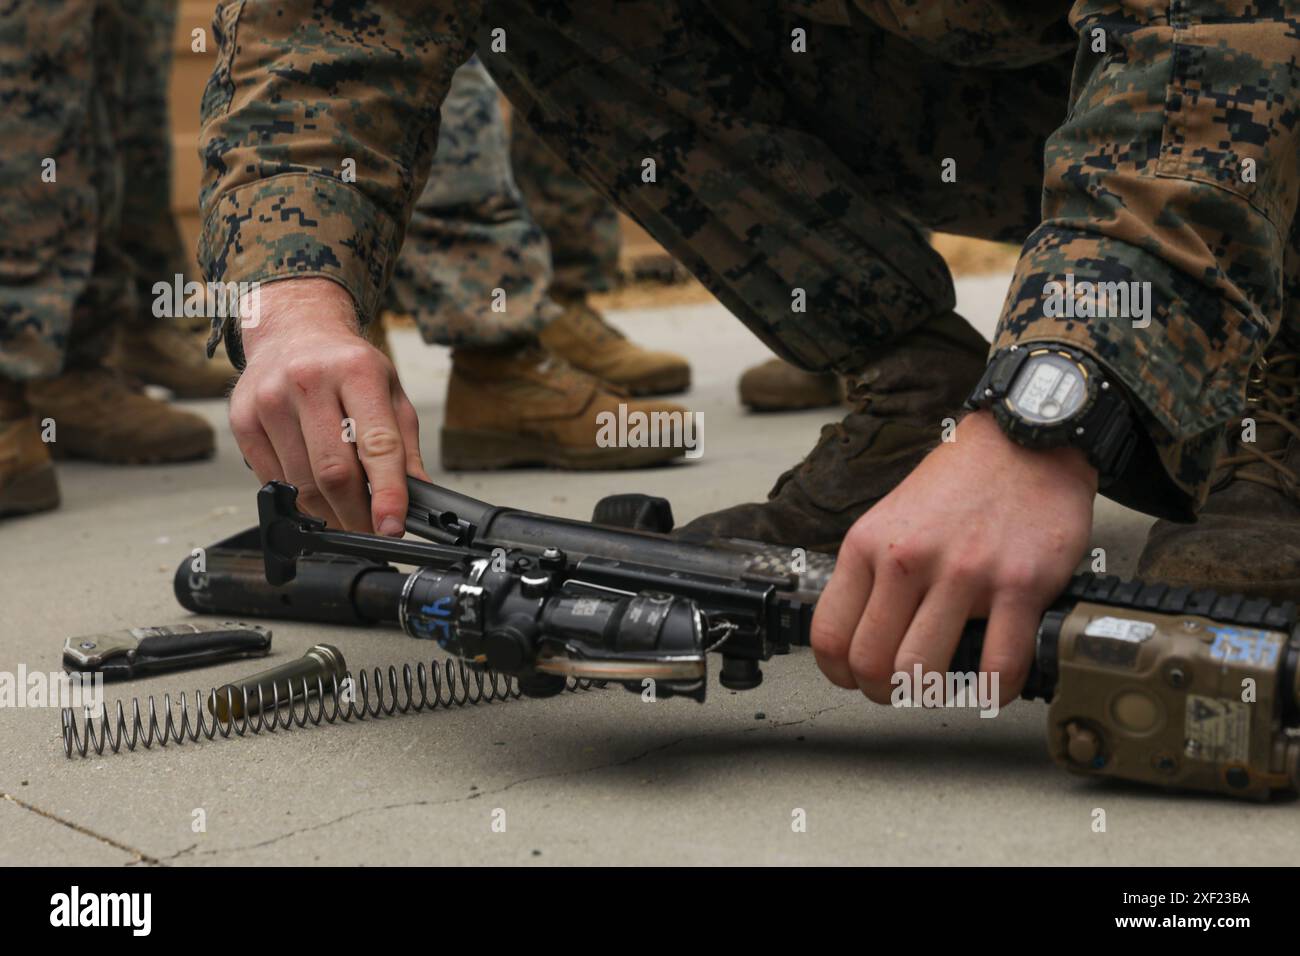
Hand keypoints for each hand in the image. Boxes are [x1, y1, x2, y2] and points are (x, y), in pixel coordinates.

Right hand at [228, 277, 427, 534]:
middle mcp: (309, 381)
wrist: (293, 331)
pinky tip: (314, 495)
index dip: (387, 493)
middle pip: (333, 472)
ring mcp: (270, 400)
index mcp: (357, 371)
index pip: (377, 445)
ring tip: (347, 516)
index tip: (392, 527)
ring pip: (301, 483)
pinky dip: (298, 499)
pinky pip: (273, 480)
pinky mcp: (243, 419)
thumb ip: (405, 446)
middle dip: (356, 514)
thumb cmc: (347, 366)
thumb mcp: (391, 393)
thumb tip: (417, 498)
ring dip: (328, 514)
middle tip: (371, 531)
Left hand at [810, 410, 1095, 705]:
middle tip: (902, 688)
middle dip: (883, 692)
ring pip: (923, 672)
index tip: (857, 677)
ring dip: (932, 695)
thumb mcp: (892, 517)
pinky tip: (993, 682)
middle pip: (872, 664)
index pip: (829, 635)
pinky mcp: (1018, 585)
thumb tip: (861, 633)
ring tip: (944, 686)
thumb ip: (873, 572)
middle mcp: (908, 560)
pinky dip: (994, 691)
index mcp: (868, 545)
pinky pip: (998, 668)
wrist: (1026, 442)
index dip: (840, 673)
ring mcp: (964, 574)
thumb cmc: (961, 483)